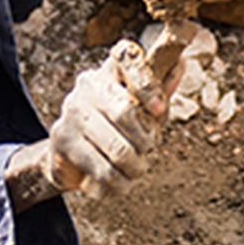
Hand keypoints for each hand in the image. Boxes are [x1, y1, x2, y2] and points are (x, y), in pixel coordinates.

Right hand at [16, 50, 164, 200]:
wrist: (68, 156)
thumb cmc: (114, 126)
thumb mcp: (140, 107)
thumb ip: (160, 89)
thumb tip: (181, 64)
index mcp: (109, 72)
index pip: (127, 59)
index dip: (147, 84)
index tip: (158, 109)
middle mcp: (86, 87)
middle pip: (126, 112)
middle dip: (146, 141)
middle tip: (148, 151)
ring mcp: (70, 113)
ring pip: (118, 150)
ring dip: (135, 168)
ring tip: (136, 170)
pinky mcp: (62, 142)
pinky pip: (102, 173)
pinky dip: (117, 185)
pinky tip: (117, 182)